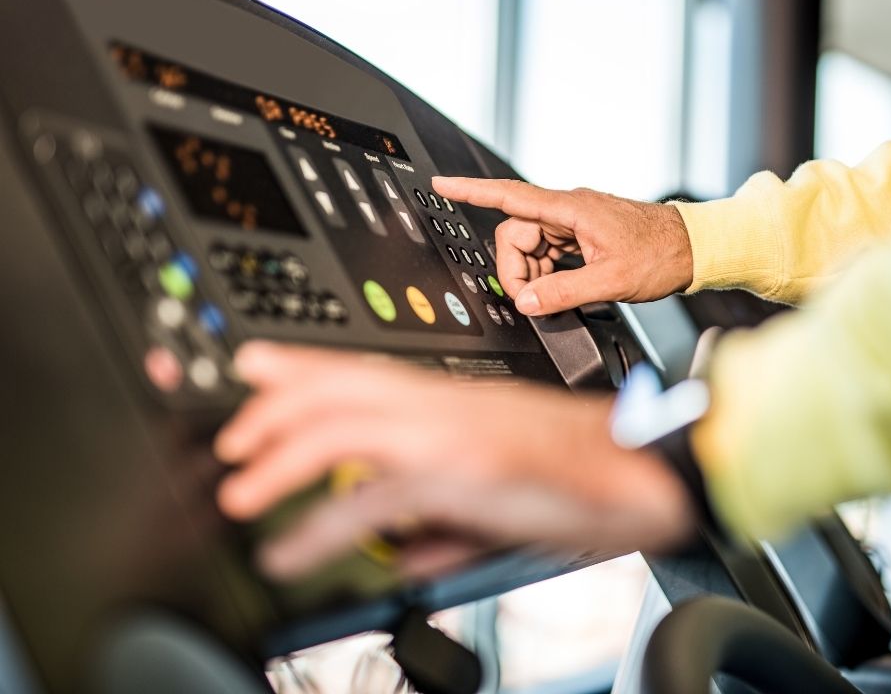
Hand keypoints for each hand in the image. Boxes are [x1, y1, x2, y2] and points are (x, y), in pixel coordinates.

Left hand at [215, 342, 694, 580]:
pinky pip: (369, 500)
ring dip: (278, 463)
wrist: (632, 465)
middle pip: (333, 387)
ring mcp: (446, 431)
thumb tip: (398, 551)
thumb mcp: (493, 480)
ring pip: (337, 429)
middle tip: (232, 442)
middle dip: (270, 412)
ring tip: (242, 496)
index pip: (357, 364)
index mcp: (446, 393)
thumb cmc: (572, 467)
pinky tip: (292, 553)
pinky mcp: (458, 473)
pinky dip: (319, 531)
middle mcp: (438, 400)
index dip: (297, 365)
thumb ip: (438, 515)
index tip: (252, 367)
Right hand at [433, 177, 692, 315]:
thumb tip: (527, 302)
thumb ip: (563, 293)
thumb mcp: (611, 280)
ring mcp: (575, 223)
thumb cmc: (662, 254)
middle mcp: (568, 210)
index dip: (472, 191)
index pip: (510, 197)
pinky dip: (547, 273)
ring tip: (552, 297)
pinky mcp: (582, 235)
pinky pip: (549, 252)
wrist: (694, 248)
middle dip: (514, 268)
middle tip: (530, 300)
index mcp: (570, 209)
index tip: (443, 185)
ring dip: (532, 274)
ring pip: (531, 246)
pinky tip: (561, 289)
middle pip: (516, 234)